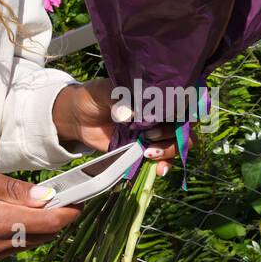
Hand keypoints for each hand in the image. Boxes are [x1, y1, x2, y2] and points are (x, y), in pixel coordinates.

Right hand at [0, 156, 80, 261]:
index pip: (46, 224)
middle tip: (63, 197)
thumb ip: (14, 189)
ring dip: (37, 226)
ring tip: (38, 203)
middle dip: (55, 218)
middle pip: (40, 236)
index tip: (81, 200)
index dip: (68, 212)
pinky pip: (9, 247)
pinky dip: (19, 233)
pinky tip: (15, 214)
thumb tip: (45, 196)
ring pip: (25, 243)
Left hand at [52, 79, 179, 175]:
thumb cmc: (93, 97)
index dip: (183, 110)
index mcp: (152, 96)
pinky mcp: (143, 149)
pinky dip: (164, 164)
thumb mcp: (102, 92)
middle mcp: (157, 114)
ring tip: (149, 152)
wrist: (77, 118)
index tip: (171, 117)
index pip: (180, 102)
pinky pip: (162, 159)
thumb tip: (128, 113)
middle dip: (172, 135)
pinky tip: (158, 169)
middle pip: (182, 126)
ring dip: (169, 151)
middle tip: (149, 136)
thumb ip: (116, 98)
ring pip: (176, 143)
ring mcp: (152, 133)